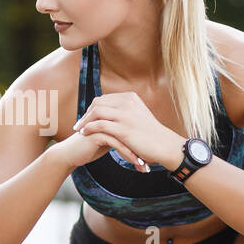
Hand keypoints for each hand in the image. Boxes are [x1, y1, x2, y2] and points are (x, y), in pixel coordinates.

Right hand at [57, 117, 149, 171]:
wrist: (70, 154)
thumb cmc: (88, 148)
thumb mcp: (107, 140)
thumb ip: (119, 135)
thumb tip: (136, 139)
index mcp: (112, 117)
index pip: (133, 127)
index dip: (143, 140)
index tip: (153, 154)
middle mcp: (108, 118)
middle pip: (132, 130)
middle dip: (142, 147)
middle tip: (152, 160)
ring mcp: (103, 124)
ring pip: (126, 137)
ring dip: (137, 152)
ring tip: (145, 165)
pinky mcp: (97, 134)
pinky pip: (118, 144)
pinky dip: (128, 154)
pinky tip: (135, 163)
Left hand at [71, 91, 185, 170]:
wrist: (164, 145)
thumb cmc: (151, 135)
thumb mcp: (139, 116)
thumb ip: (126, 112)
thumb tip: (111, 113)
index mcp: (130, 98)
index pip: (104, 99)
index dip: (92, 109)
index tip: (85, 118)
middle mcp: (127, 102)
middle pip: (97, 103)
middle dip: (86, 114)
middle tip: (78, 124)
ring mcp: (125, 115)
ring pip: (96, 112)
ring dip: (84, 121)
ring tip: (78, 130)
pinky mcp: (123, 129)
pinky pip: (99, 125)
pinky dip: (89, 128)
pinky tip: (84, 134)